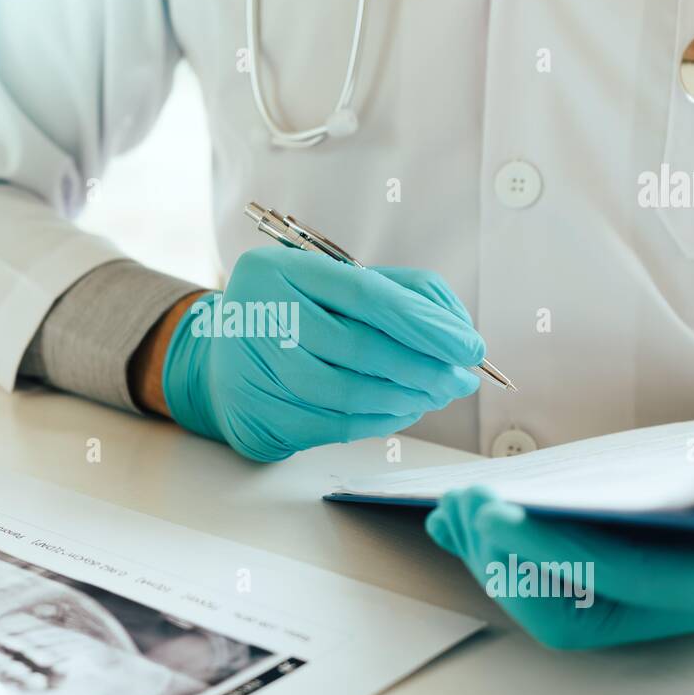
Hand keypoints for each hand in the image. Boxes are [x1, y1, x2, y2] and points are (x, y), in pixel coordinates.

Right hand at [161, 246, 485, 460]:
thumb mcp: (337, 285)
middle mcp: (258, 314)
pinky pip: (335, 425)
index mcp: (279, 269)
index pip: (365, 294)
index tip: (469, 345)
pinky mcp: (257, 415)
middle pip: (358, 348)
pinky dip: (381, 420)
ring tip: (435, 393)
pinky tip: (403, 409)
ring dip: (406, 399)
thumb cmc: (296, 315)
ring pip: (347, 393)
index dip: (424, 324)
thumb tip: (457, 333)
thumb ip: (400, 293)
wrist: (224, 360)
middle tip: (460, 378)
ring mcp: (252, 369)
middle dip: (423, 368)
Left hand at [426, 487, 693, 648]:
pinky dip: (499, 553)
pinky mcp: (620, 588)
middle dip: (507, 559)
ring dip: (493, 559)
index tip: (496, 511)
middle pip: (569, 610)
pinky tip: (463, 519)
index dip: (553, 547)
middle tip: (466, 504)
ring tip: (455, 507)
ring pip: (551, 606)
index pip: (623, 576)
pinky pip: (548, 586)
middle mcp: (679, 609)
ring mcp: (648, 606)